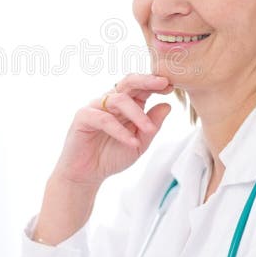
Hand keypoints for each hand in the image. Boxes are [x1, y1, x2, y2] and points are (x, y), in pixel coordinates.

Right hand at [52, 73, 173, 187]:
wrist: (87, 175)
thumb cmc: (111, 156)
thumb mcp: (140, 143)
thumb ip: (152, 126)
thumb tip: (168, 105)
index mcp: (125, 104)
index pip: (141, 87)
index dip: (155, 84)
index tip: (172, 85)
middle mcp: (110, 101)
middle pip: (128, 82)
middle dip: (147, 81)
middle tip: (164, 83)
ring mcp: (95, 107)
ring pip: (119, 100)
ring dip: (137, 114)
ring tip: (149, 130)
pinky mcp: (83, 117)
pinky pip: (104, 119)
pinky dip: (120, 131)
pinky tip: (131, 142)